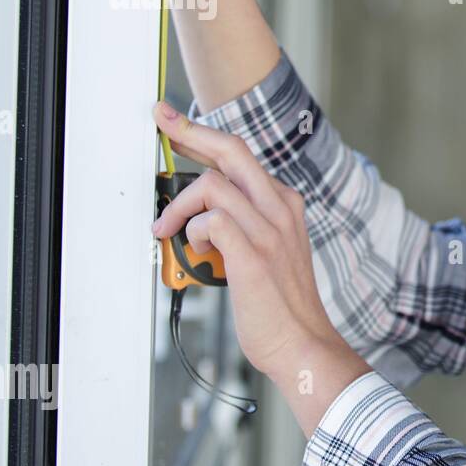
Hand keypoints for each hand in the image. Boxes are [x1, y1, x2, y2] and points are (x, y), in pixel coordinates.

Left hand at [150, 100, 344, 381]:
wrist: (303, 344)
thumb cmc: (281, 306)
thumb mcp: (269, 252)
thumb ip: (242, 227)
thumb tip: (197, 219)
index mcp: (285, 205)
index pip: (241, 155)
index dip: (203, 134)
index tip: (175, 121)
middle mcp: (281, 209)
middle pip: (232, 150)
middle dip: (190, 133)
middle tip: (162, 123)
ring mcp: (269, 230)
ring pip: (214, 185)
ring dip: (182, 206)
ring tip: (172, 232)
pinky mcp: (253, 254)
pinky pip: (211, 221)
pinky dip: (193, 233)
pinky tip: (198, 251)